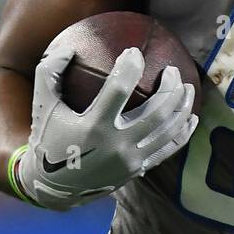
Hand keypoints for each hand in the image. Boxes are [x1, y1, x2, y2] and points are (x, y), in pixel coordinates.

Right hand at [16, 42, 198, 210]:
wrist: (54, 187)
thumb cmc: (48, 139)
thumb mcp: (43, 106)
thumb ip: (49, 72)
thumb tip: (68, 46)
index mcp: (92, 127)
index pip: (118, 90)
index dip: (129, 67)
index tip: (134, 52)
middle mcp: (115, 145)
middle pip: (155, 112)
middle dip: (170, 88)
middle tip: (173, 71)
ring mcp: (130, 160)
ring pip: (168, 130)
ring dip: (183, 107)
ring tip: (188, 87)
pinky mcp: (138, 169)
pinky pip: (169, 149)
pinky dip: (183, 132)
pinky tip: (191, 116)